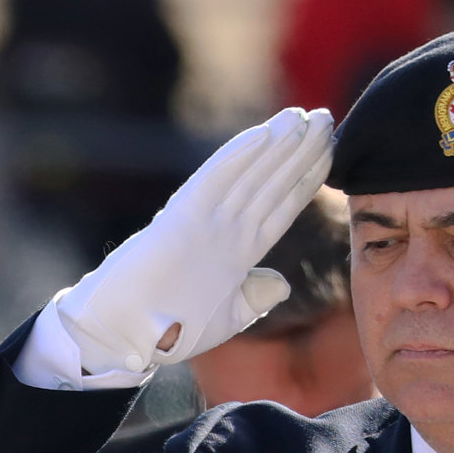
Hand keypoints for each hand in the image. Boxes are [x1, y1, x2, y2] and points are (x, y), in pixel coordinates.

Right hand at [53, 109, 334, 376]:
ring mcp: (203, 223)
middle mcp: (224, 230)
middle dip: (300, 151)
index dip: (308, 178)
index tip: (332, 151)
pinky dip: (236, 157)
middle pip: (271, 183)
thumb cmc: (165, 332)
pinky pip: (212, 182)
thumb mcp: (224, 317)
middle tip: (327, 117)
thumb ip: (253, 297)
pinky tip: (262, 133)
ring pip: (249, 176)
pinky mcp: (179, 220)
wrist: (121, 336)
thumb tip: (282, 284)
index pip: (282, 207)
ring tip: (304, 116)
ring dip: (277, 145)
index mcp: (237, 252)